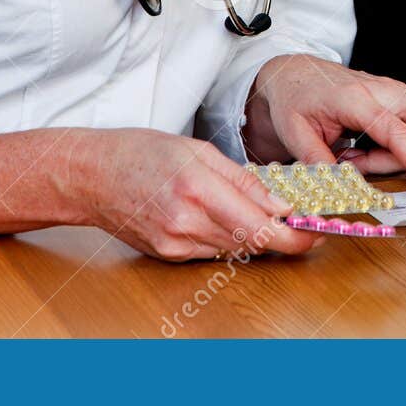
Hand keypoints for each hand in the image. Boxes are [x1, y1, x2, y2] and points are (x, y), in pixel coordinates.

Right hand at [69, 128, 320, 259]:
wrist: (90, 176)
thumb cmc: (140, 152)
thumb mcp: (198, 150)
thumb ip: (242, 180)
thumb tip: (281, 205)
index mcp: (197, 187)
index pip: (258, 226)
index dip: (293, 236)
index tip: (315, 233)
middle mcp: (186, 221)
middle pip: (250, 243)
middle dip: (281, 237)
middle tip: (303, 227)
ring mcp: (174, 243)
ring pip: (234, 250)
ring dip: (255, 238)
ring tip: (263, 217)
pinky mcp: (167, 255)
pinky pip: (212, 252)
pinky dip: (228, 240)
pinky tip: (225, 222)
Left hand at [244, 55, 405, 195]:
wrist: (295, 73)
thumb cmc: (295, 98)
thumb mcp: (295, 135)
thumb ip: (321, 164)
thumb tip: (344, 191)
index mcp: (357, 100)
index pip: (399, 133)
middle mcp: (384, 92)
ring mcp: (394, 93)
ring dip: (396, 160)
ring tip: (353, 159)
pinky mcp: (396, 100)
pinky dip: (395, 152)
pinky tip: (362, 153)